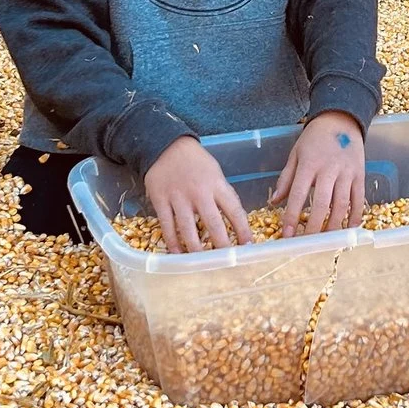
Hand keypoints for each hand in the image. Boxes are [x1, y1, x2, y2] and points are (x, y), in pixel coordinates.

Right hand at [143, 138, 252, 252]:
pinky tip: (178, 254)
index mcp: (216, 184)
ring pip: (188, 228)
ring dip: (196, 248)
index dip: (243, 230)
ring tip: (202, 262)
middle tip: (226, 261)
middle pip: (213, 223)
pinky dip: (172, 242)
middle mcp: (199, 193)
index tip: (248, 246)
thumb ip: (223, 194)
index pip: (234, 210)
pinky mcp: (160, 200)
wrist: (166, 145)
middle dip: (222, 245)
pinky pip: (167, 225)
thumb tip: (234, 219)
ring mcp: (178, 197)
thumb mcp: (216, 172)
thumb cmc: (196, 161)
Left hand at [275, 112, 366, 237]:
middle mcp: (329, 169)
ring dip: (334, 225)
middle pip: (322, 203)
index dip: (292, 216)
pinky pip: (359, 199)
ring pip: (342, 204)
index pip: (299, 194)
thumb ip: (286, 179)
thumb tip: (274, 201)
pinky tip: (349, 228)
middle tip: (307, 243)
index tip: (287, 235)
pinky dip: (355, 215)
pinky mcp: (360, 174)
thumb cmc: (314, 139)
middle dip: (313, 226)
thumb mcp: (296, 154)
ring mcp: (347, 172)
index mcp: (310, 164)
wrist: (340, 120)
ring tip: (326, 240)